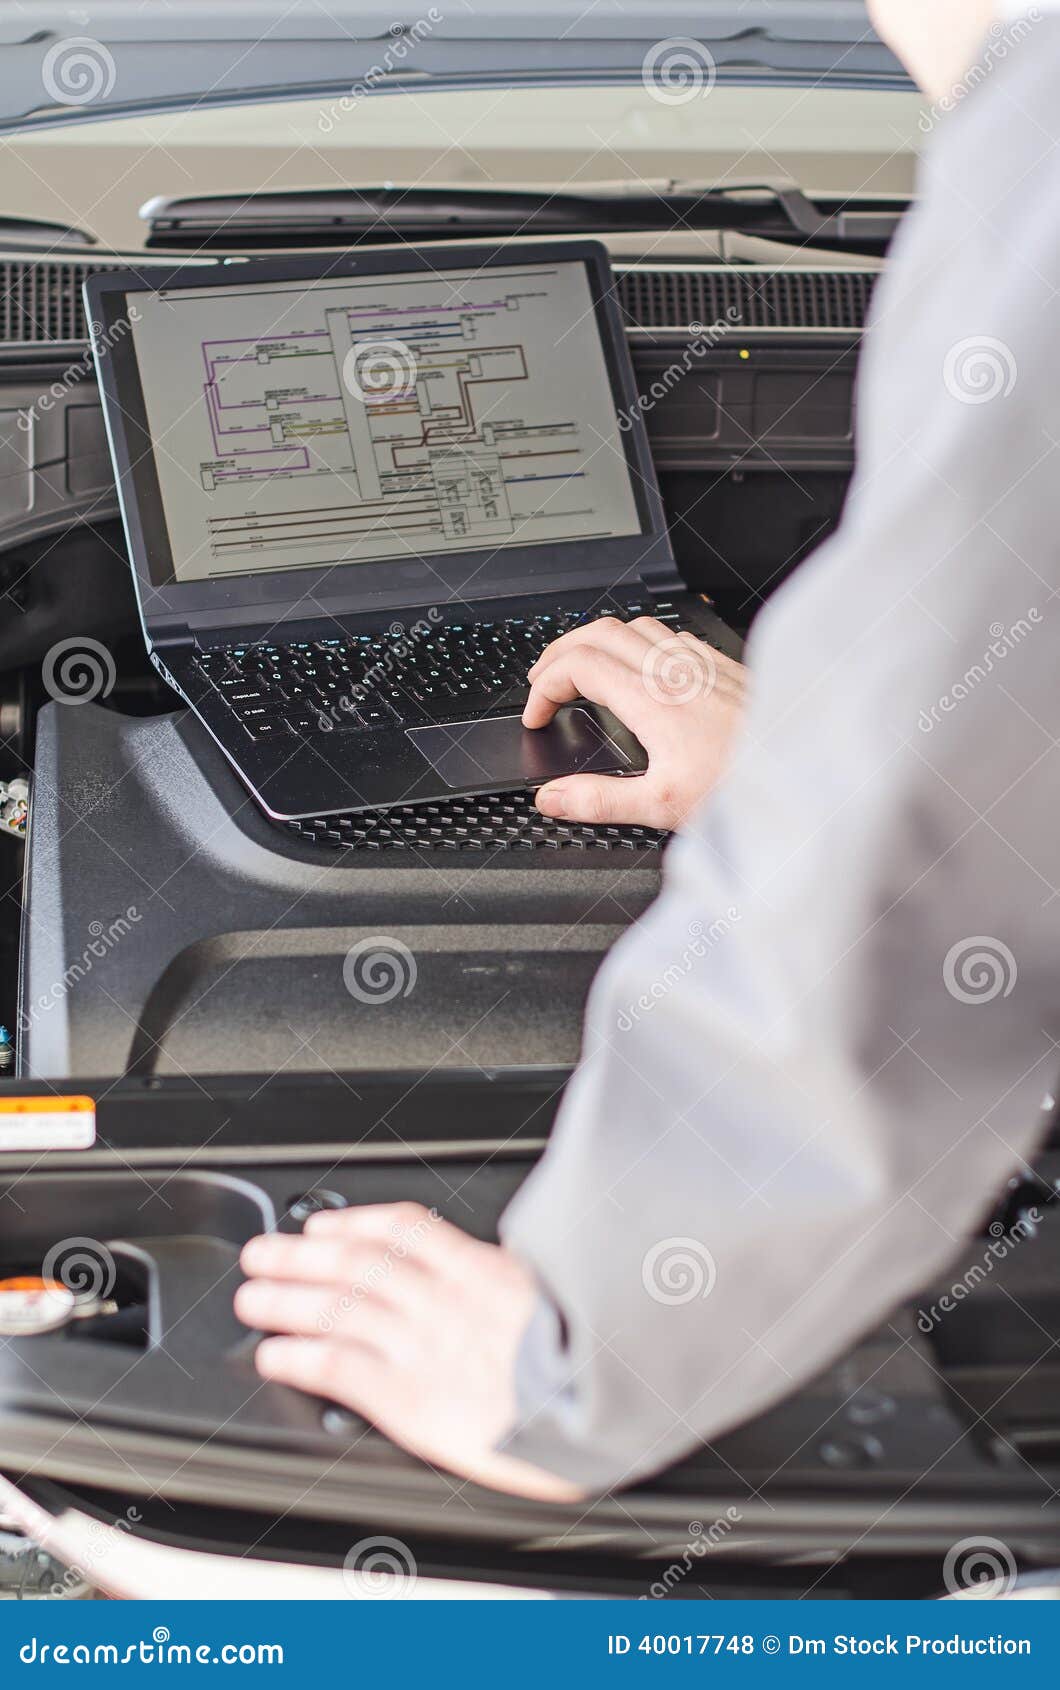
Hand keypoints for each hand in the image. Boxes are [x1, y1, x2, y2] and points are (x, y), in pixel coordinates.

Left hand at [235, 1203, 582, 1501]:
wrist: (590, 1417)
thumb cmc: (581, 1364)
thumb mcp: (553, 1293)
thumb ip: (505, 1278)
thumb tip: (488, 1265)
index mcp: (479, 1271)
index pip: (404, 1230)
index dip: (354, 1224)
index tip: (324, 1226)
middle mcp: (442, 1301)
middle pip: (355, 1264)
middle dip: (299, 1256)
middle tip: (262, 1253)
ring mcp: (421, 1347)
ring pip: (338, 1309)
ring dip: (287, 1301)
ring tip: (254, 1298)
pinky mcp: (409, 1399)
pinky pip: (341, 1369)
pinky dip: (301, 1358)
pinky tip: (275, 1355)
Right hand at [523, 616, 746, 829]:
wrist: (809, 773)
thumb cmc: (746, 787)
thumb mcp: (662, 807)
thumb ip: (600, 801)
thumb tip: (553, 798)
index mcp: (653, 700)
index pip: (578, 665)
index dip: (544, 685)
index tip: (537, 713)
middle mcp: (676, 671)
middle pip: (599, 631)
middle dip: (560, 652)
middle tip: (543, 682)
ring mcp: (702, 664)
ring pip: (635, 626)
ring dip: (599, 642)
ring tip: (584, 668)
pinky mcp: (725, 668)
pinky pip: (672, 635)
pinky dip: (641, 644)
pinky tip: (646, 670)